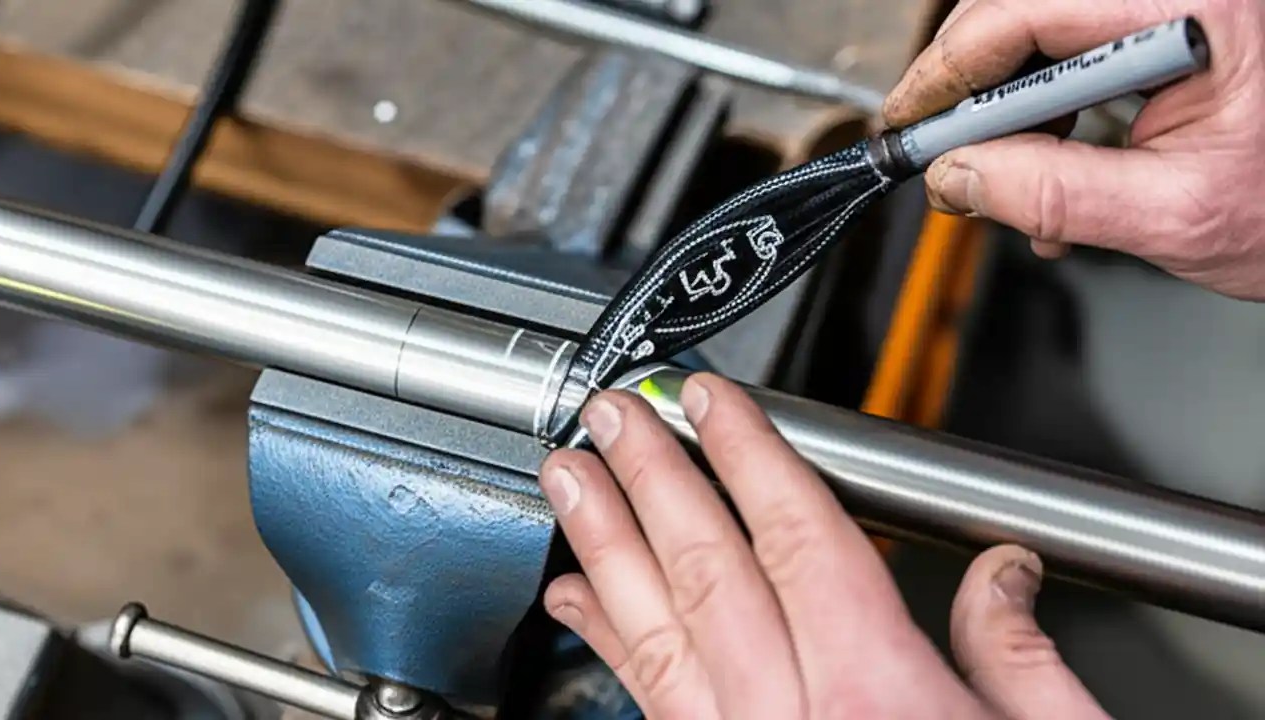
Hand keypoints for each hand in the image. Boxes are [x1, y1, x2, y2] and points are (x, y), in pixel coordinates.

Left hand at [538, 374, 1108, 718]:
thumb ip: (1019, 656)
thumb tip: (1001, 572)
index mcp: (881, 697)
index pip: (795, 540)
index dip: (747, 457)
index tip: (710, 403)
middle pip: (708, 571)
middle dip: (654, 480)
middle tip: (612, 417)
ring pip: (656, 630)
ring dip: (606, 542)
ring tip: (568, 480)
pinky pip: (647, 699)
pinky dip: (607, 638)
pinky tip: (578, 595)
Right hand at [884, 0, 1264, 299]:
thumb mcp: (1176, 216)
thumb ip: (1055, 193)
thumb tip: (961, 175)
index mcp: (1195, 7)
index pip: (1026, 12)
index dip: (948, 72)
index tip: (908, 124)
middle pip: (1023, 9)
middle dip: (971, 90)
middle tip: (944, 158)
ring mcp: (1174, 6)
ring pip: (1041, 30)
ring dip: (1007, 111)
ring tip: (1008, 186)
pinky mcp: (1170, 25)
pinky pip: (1077, 49)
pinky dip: (1047, 113)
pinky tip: (1050, 171)